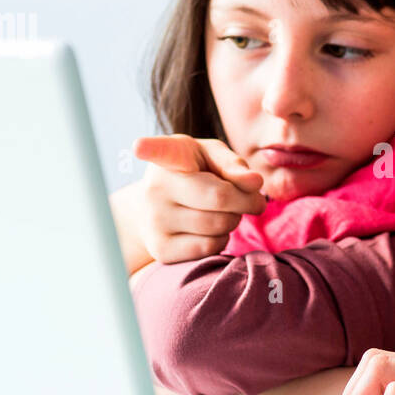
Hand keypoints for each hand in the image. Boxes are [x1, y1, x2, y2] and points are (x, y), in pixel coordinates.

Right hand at [131, 134, 266, 264]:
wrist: (157, 207)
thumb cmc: (194, 174)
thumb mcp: (211, 157)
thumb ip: (234, 164)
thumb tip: (255, 182)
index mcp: (169, 157)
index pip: (160, 151)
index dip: (150, 148)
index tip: (139, 146)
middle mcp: (155, 187)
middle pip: (220, 198)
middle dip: (246, 200)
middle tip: (252, 199)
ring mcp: (154, 220)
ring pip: (218, 225)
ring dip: (234, 220)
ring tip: (226, 211)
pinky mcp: (160, 249)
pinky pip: (209, 247)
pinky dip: (222, 239)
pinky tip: (212, 229)